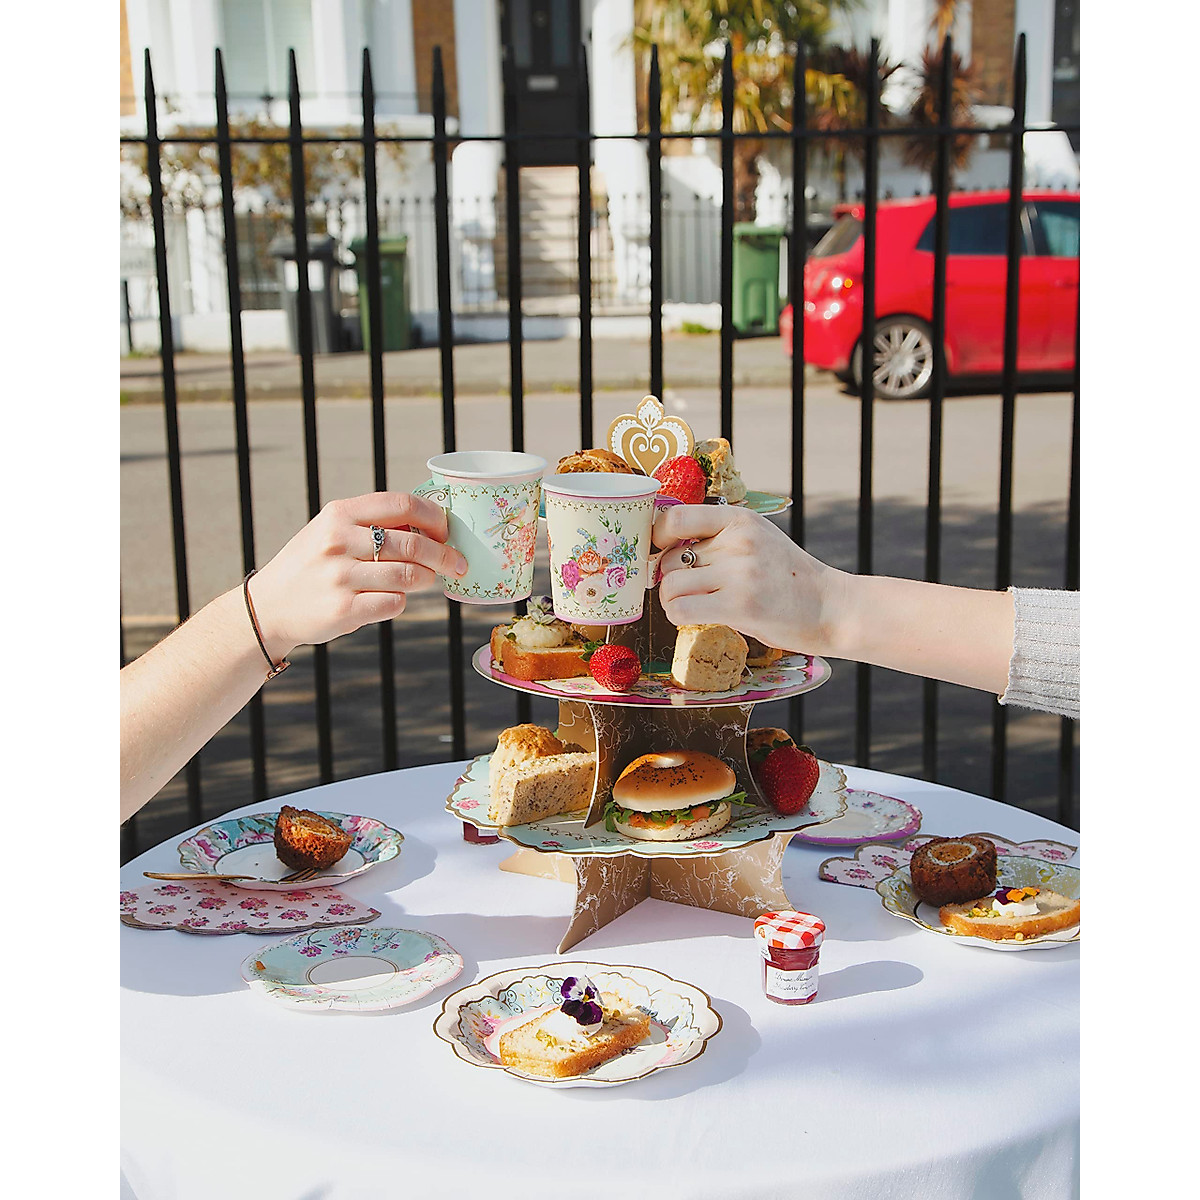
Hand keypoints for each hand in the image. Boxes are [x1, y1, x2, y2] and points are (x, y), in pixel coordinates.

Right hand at [247, 492, 467, 658]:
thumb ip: (373, 523)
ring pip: (409, 576)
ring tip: (422, 580)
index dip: (434, 517)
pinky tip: (389, 598)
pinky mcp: (344, 610)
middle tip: (456, 563)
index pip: (402, 504)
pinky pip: (395, 603)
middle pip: (413, 544)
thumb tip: (430, 524)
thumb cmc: (311, 564)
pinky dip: (401, 601)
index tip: (446, 531)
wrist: (268, 606)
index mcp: (339, 514)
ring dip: (425, 579)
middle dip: (444, 555)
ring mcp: (340, 577)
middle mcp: (338, 542)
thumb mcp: (331, 530)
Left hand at [652, 505, 843, 654]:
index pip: (675, 518)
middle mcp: (738, 541)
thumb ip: (718, 539)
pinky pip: (680, 609)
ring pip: (670, 586)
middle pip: (669, 559)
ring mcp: (739, 573)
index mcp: (740, 520)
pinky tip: (696, 617)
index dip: (657, 537)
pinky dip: (678, 616)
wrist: (831, 607)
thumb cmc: (788, 579)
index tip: (660, 553)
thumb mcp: (757, 540)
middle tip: (690, 590)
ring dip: (673, 601)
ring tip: (695, 606)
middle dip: (671, 578)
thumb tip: (663, 550)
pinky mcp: (739, 605)